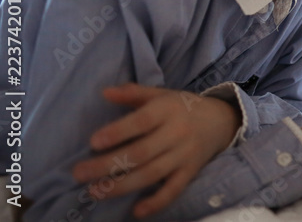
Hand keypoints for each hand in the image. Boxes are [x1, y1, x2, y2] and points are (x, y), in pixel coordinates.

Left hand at [72, 83, 241, 218]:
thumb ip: (134, 94)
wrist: (221, 120)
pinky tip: (136, 211)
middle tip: (79, 173)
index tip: (93, 142)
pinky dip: (157, 202)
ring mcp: (185, 154)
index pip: (142, 121)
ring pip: (152, 173)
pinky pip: (174, 190)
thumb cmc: (182, 107)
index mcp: (168, 109)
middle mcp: (177, 132)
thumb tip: (104, 92)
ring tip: (95, 191)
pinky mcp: (190, 172)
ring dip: (122, 185)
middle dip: (108, 165)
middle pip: (141, 152)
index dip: (118, 132)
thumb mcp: (161, 94)